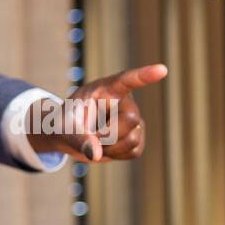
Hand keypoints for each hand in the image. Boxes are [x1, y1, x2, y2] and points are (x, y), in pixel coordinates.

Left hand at [28, 62, 167, 163]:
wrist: (68, 134)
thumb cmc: (65, 123)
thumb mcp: (64, 128)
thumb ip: (78, 139)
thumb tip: (97, 155)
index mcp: (106, 90)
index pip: (127, 80)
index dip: (144, 75)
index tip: (161, 69)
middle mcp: (124, 102)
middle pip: (130, 120)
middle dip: (108, 134)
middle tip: (89, 135)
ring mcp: (133, 120)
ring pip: (133, 139)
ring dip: (110, 148)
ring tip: (96, 140)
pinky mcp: (136, 137)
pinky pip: (134, 152)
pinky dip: (116, 155)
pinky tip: (105, 147)